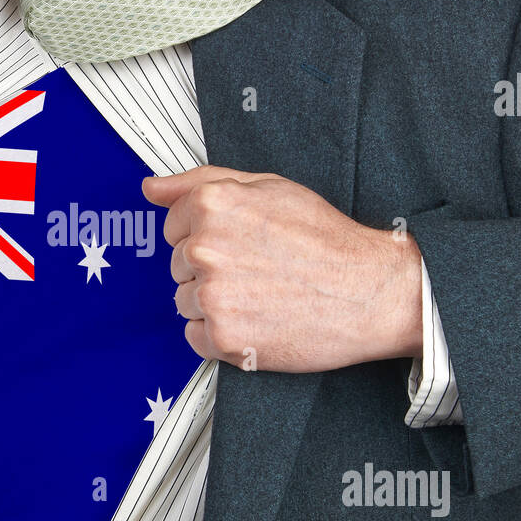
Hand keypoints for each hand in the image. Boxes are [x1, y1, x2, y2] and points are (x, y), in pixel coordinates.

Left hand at [142, 166, 422, 371]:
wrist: (369, 291)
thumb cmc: (325, 239)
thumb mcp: (267, 187)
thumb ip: (199, 182)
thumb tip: (150, 188)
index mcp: (211, 205)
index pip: (173, 225)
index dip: (208, 235)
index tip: (241, 243)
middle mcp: (204, 248)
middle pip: (178, 266)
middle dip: (210, 269)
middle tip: (259, 270)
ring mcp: (212, 295)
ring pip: (185, 302)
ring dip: (214, 304)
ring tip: (261, 296)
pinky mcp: (223, 337)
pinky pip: (195, 338)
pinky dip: (220, 336)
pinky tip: (256, 321)